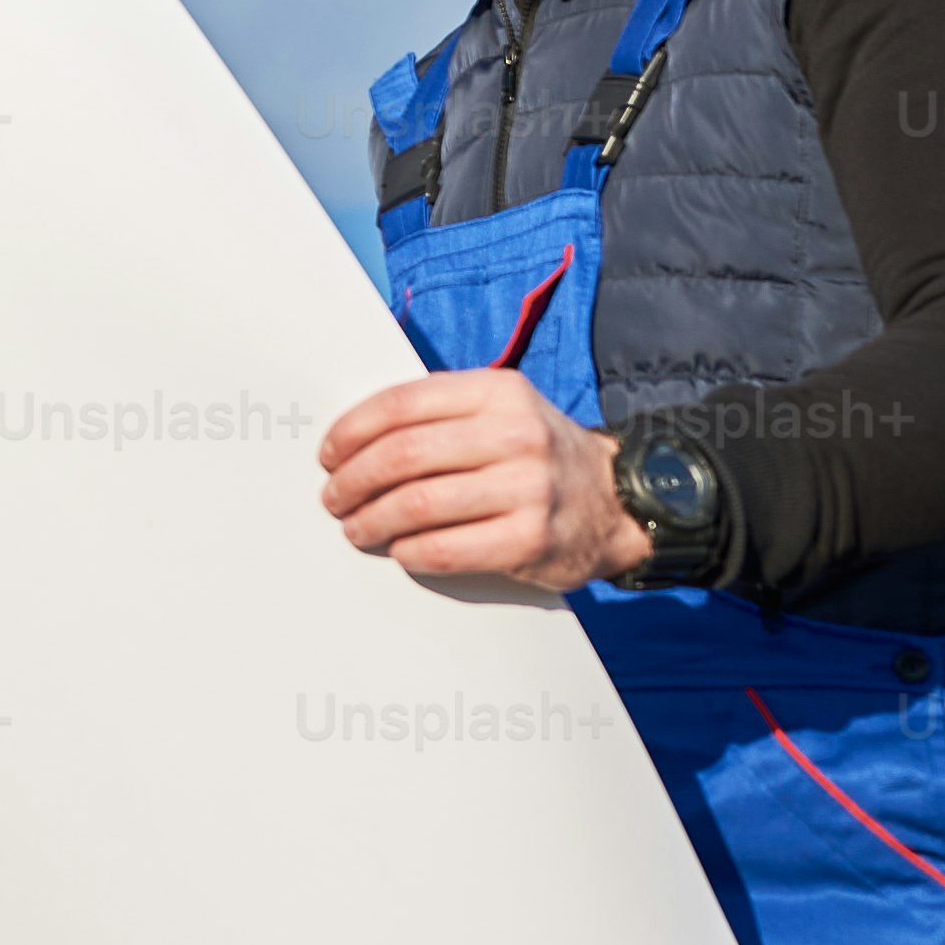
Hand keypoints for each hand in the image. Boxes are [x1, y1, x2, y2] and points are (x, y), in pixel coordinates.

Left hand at [317, 369, 649, 594]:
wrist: (614, 502)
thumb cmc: (536, 455)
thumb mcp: (501, 411)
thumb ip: (441, 414)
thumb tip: (353, 440)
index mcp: (499, 392)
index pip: (403, 404)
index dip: (352, 431)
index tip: (329, 454)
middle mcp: (517, 434)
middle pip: (403, 456)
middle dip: (353, 480)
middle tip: (334, 498)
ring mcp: (528, 489)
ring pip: (418, 505)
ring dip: (372, 520)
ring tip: (356, 527)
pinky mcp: (531, 540)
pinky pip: (446, 550)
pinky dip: (409, 552)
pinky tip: (400, 549)